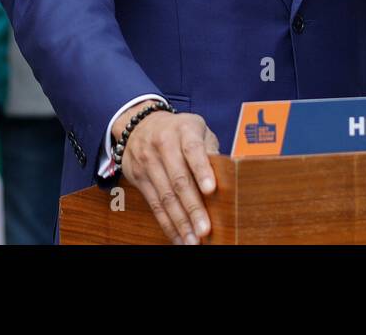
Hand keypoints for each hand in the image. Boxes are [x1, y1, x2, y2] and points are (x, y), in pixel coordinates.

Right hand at [116, 104, 218, 244]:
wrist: (140, 125)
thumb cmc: (179, 131)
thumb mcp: (197, 129)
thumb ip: (211, 149)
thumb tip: (227, 176)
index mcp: (184, 130)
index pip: (193, 150)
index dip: (202, 169)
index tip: (211, 189)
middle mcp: (163, 145)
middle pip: (178, 179)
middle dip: (192, 207)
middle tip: (205, 229)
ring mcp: (148, 162)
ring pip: (165, 196)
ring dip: (180, 222)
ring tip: (193, 240)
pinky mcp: (139, 178)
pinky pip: (153, 205)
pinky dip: (167, 223)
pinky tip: (178, 237)